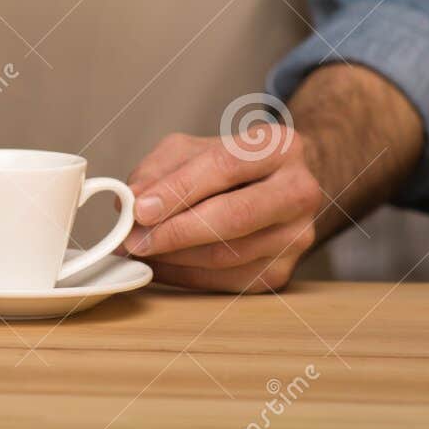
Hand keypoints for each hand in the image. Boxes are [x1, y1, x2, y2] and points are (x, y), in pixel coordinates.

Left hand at [121, 127, 322, 291]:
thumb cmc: (232, 165)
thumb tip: (130, 202)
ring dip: (174, 257)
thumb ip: (159, 169)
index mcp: (278, 147)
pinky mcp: (283, 272)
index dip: (178, 191)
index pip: (224, 168)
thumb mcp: (194, 150)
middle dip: (174, 231)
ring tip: (140, 249)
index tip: (139, 209)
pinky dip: (184, 275)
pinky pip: (225, 281)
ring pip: (226, 255)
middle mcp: (298, 191)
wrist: (280, 189)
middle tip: (134, 238)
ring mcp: (296, 236)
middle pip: (232, 217)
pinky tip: (161, 264)